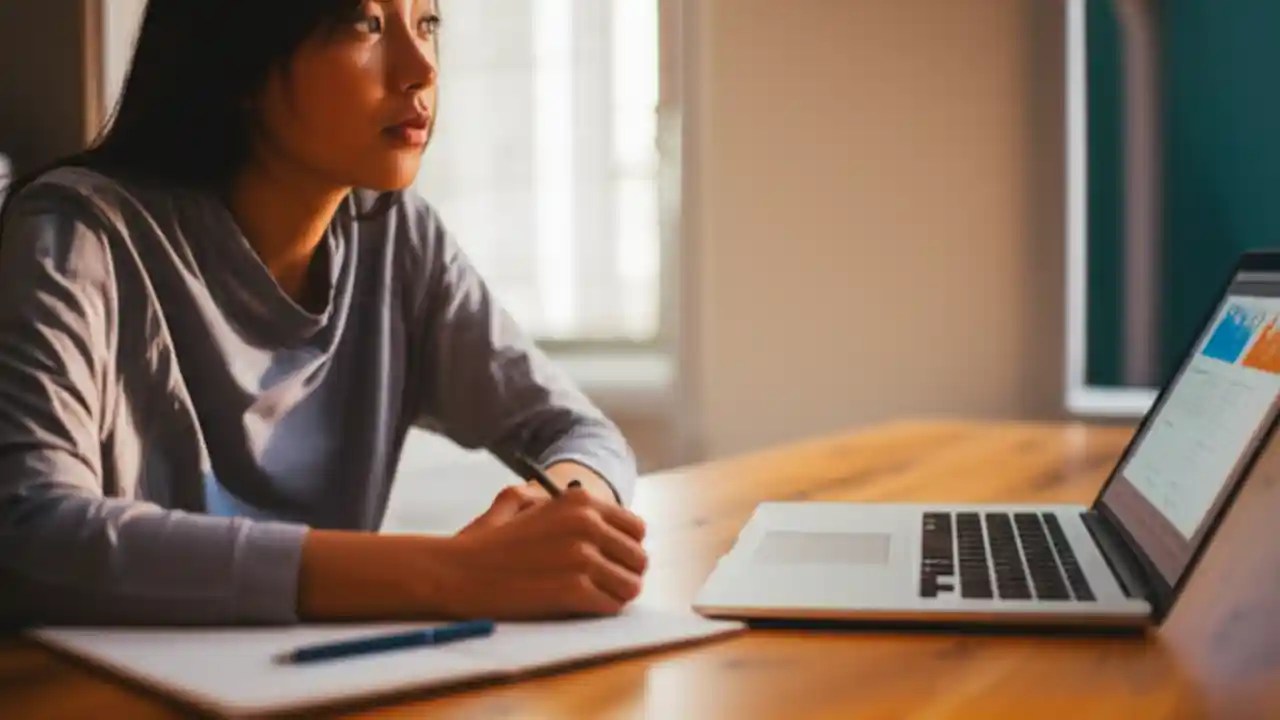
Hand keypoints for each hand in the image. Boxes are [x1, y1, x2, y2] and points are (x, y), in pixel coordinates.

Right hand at [439, 489, 647, 618]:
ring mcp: (583, 558)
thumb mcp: (517, 500)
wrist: (459, 572)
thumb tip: (592, 513)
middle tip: (604, 584)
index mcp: (580, 501)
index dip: (626, 548)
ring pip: (631, 585)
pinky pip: (612, 606)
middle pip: (639, 558)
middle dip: (624, 573)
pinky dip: (601, 610)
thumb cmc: (487, 542)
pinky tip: (581, 607)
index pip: (636, 528)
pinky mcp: (575, 590)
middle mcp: (587, 525)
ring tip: (594, 598)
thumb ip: (553, 499)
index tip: (612, 560)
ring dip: (616, 595)